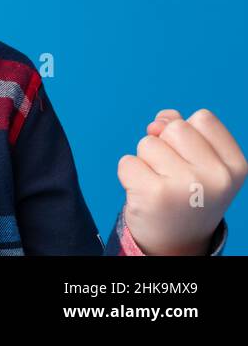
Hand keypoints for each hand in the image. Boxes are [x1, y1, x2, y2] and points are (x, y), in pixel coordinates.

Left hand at [117, 109, 246, 254]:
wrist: (176, 243)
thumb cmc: (185, 193)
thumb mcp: (198, 162)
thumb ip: (182, 130)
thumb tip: (157, 123)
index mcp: (235, 166)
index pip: (203, 118)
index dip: (187, 135)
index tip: (191, 162)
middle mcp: (217, 176)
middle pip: (174, 127)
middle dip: (164, 145)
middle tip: (172, 175)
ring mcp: (187, 186)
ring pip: (147, 142)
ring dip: (145, 160)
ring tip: (159, 185)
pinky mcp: (155, 194)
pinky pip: (127, 161)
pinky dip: (128, 174)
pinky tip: (143, 194)